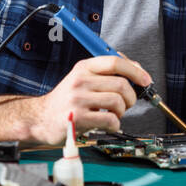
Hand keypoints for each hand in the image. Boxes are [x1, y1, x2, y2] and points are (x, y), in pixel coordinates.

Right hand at [31, 55, 150, 143]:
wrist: (40, 118)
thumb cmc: (65, 101)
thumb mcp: (81, 78)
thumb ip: (105, 73)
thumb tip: (136, 69)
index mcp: (83, 68)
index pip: (115, 61)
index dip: (135, 70)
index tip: (145, 80)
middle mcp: (80, 80)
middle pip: (121, 84)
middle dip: (131, 97)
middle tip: (126, 104)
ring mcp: (78, 99)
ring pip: (117, 102)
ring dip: (122, 111)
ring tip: (114, 114)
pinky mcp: (78, 118)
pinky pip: (110, 119)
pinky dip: (115, 124)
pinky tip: (108, 124)